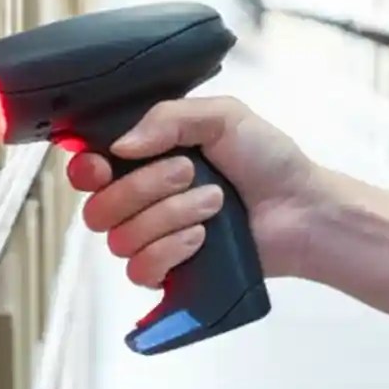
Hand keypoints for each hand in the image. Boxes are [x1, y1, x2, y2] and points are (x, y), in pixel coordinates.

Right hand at [66, 96, 320, 287]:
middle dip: (144, 187)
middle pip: (98, 207)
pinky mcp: (170, 272)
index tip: (105, 164)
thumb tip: (120, 145)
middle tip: (189, 172)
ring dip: (169, 216)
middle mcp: (142, 199)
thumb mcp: (223, 116)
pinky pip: (139, 270)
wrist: (302, 207)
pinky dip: (169, 250)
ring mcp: (154, 238)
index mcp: (146, 158)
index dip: (86, 169)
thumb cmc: (266, 158)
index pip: (87, 170)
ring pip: (120, 239)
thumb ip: (169, 117)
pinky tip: (200, 238)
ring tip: (213, 202)